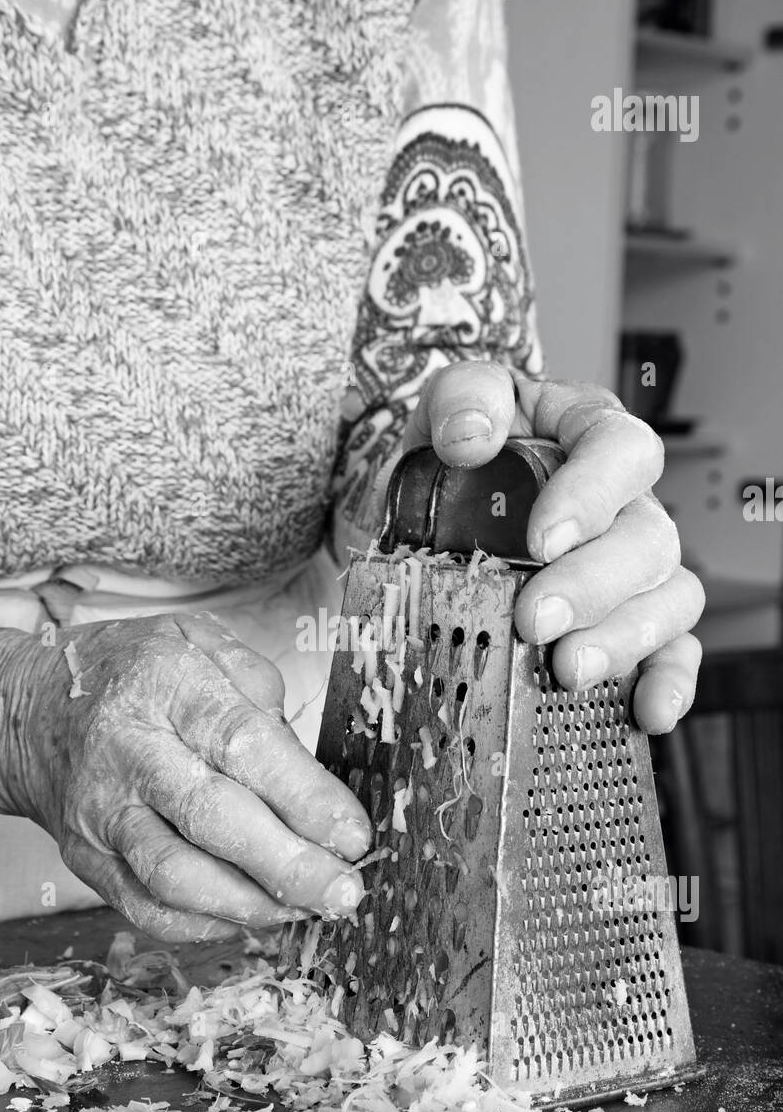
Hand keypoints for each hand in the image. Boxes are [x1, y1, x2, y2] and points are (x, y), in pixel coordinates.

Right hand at [0, 615, 369, 939]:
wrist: (31, 712)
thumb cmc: (134, 676)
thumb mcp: (198, 641)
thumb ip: (258, 688)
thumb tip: (303, 761)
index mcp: (168, 687)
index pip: (244, 746)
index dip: (304, 797)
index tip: (354, 835)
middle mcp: (130, 752)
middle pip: (213, 819)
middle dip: (288, 866)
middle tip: (344, 895)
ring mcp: (103, 813)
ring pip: (175, 875)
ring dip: (249, 904)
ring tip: (306, 911)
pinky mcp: (88, 860)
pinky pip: (145, 907)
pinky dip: (203, 925)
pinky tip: (251, 920)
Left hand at [406, 363, 703, 733]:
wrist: (437, 510)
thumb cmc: (457, 457)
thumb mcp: (447, 406)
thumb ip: (461, 399)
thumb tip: (471, 438)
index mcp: (590, 437)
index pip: (621, 451)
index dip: (593, 495)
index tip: (543, 538)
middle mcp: (627, 503)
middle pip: (648, 539)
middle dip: (593, 587)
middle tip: (534, 619)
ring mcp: (635, 569)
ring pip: (669, 600)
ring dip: (623, 640)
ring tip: (567, 670)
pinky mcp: (630, 623)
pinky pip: (674, 654)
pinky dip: (668, 685)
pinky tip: (645, 712)